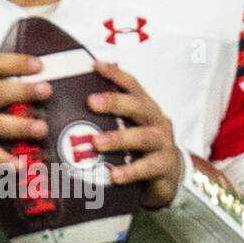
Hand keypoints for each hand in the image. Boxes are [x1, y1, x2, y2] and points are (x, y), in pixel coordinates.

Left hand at [88, 61, 182, 209]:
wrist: (169, 175)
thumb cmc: (141, 146)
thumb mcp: (129, 126)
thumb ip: (110, 115)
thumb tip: (74, 101)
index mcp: (144, 107)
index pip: (132, 85)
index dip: (116, 75)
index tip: (95, 66)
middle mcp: (155, 121)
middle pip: (138, 107)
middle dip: (115, 102)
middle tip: (91, 102)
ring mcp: (162, 143)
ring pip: (143, 137)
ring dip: (119, 138)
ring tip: (97, 143)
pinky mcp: (164, 167)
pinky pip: (148, 168)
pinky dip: (131, 171)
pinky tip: (114, 176)